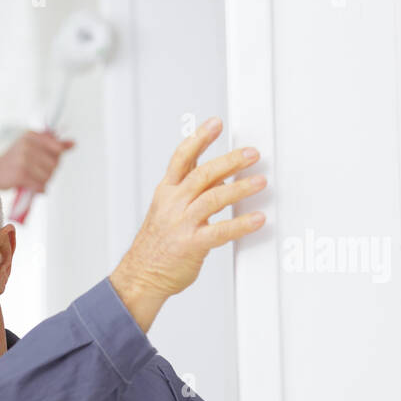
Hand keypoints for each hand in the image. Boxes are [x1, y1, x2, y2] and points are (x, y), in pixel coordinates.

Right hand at [0, 130, 75, 191]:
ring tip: (32, 180)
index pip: (58, 148)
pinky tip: (31, 187)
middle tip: (36, 173)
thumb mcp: (31, 148)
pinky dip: (38, 190)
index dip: (55, 159)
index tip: (44, 162)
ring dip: (43, 182)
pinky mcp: (20, 174)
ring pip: (48, 176)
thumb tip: (74, 143)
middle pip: (55, 164)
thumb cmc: (13, 162)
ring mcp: (24, 159)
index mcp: (31, 135)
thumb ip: (54, 145)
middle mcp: (27, 145)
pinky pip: (40, 185)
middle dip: (48, 172)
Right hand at [115, 116, 266, 302]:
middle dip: (230, 161)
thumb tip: (219, 177)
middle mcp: (173, 204)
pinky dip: (241, 224)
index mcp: (165, 193)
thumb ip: (189, 193)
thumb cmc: (155, 247)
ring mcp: (181, 224)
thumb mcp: (165, 212)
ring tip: (259, 181)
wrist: (140, 277)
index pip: (182, 159)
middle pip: (203, 174)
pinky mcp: (192, 245)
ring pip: (214, 198)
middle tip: (251, 154)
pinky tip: (257, 219)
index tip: (216, 124)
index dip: (199, 139)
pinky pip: (221, 231)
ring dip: (240, 187)